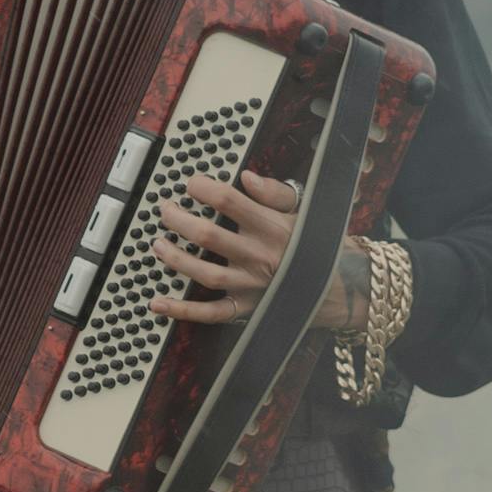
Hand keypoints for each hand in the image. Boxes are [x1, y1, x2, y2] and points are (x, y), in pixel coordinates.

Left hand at [148, 171, 301, 323]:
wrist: (334, 285)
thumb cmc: (308, 243)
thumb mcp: (300, 211)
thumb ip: (274, 193)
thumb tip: (247, 178)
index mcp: (271, 227)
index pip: (230, 202)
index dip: (204, 189)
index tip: (191, 185)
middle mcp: (259, 256)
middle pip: (210, 236)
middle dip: (179, 221)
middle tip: (165, 211)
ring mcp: (250, 284)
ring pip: (206, 273)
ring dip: (176, 258)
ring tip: (158, 244)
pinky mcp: (245, 308)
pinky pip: (210, 313)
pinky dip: (182, 310)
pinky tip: (158, 302)